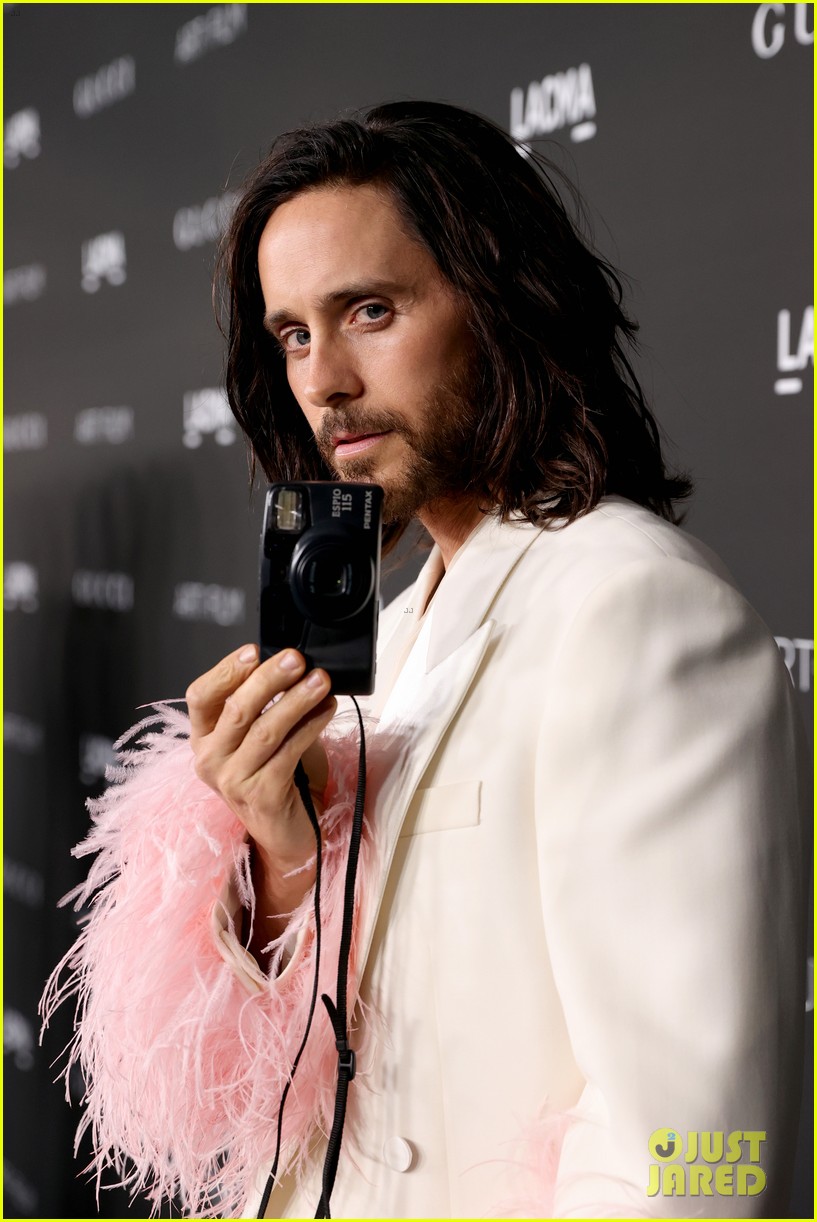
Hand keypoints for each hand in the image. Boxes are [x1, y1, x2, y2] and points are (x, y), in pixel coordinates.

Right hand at [186, 644, 336, 934]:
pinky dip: (312, 726)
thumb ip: (265, 704)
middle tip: (297, 658)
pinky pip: (289, 751)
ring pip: (265, 729)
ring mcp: (233, 781)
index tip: (255, 650)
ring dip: (297, 700)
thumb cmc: (277, 775)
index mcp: (204, 739)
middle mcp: (210, 760)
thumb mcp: (261, 736)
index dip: (226, 670)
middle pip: (236, 709)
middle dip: (269, 678)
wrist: (287, 835)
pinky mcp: (261, 796)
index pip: (201, 696)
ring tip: (322, 680)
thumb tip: (292, 663)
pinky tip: (328, 709)